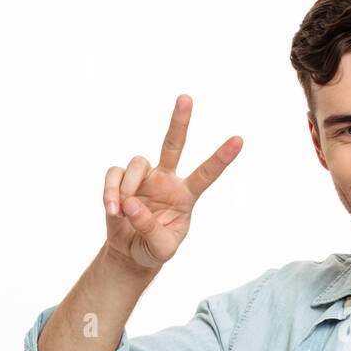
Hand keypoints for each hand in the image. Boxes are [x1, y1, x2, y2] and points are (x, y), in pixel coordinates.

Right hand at [103, 94, 242, 270]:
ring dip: (126, 187)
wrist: (131, 253)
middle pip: (174, 144)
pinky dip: (111, 191)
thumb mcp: (161, 248)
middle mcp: (167, 180)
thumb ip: (150, 228)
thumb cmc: (154, 249)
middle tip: (186, 97)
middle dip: (179, 121)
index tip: (239, 140)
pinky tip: (113, 210)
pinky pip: (114, 174)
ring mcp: (144, 178)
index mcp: (186, 195)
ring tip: (121, 211)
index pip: (207, 174)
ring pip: (137, 163)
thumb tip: (131, 203)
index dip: (221, 158)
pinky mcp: (121, 180)